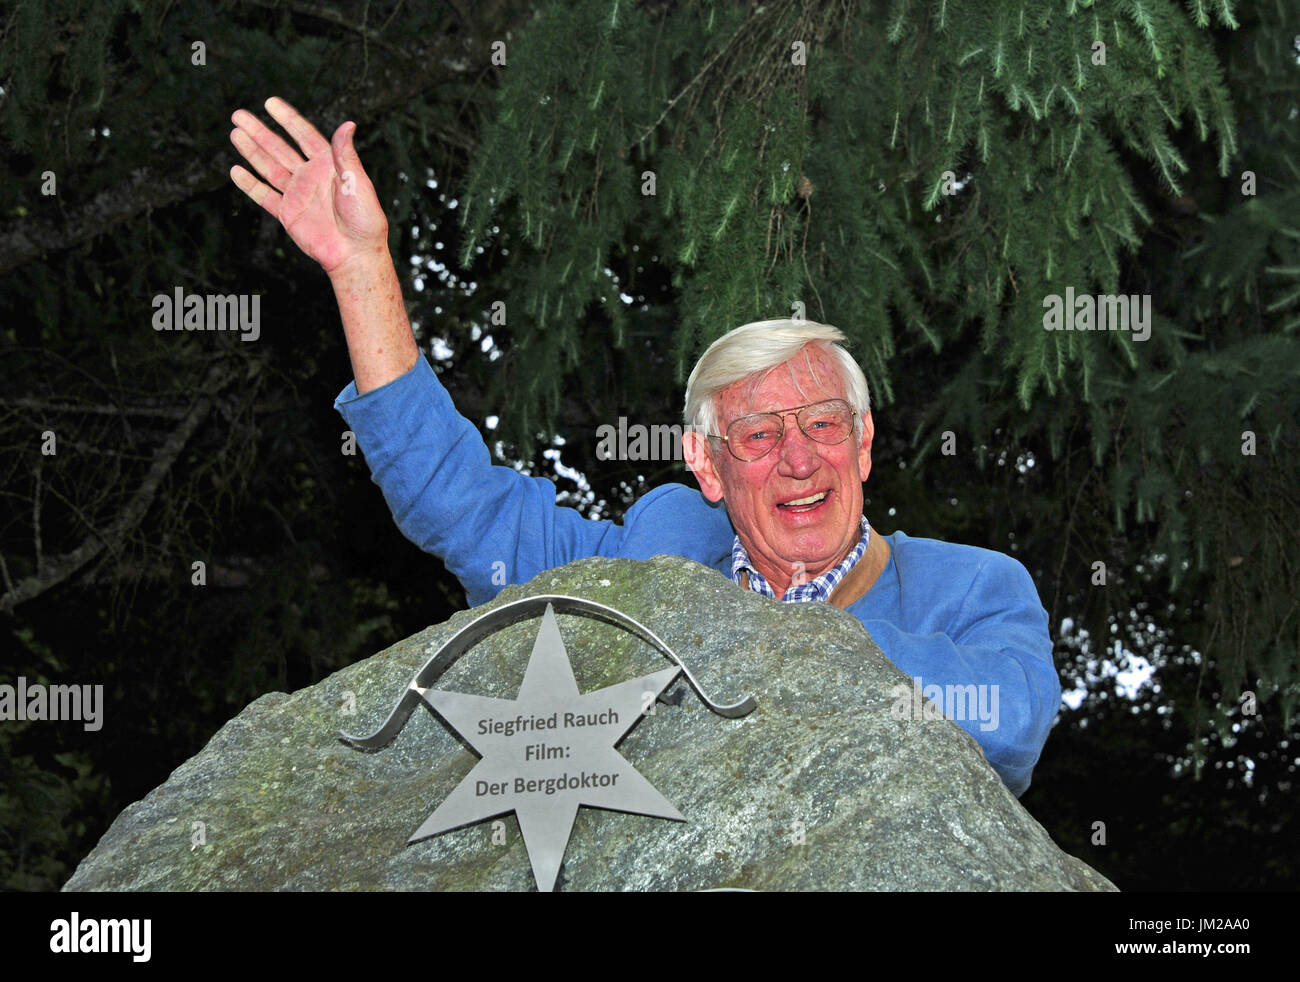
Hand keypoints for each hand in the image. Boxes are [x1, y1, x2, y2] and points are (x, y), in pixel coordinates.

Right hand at [229, 97, 388, 274]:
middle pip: (280, 149)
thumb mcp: (357, 183)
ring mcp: (298, 194)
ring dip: (252, 151)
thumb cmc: (364, 219)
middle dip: (260, 132)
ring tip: (235, 133)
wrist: (355, 254)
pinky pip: (265, 196)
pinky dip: (250, 184)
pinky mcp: (288, 214)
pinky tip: (235, 171)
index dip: (287, 119)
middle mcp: (311, 176)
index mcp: (329, 165)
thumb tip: (348, 124)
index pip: (304, 136)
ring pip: (269, 168)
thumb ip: (345, 155)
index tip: (270, 103)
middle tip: (238, 115)